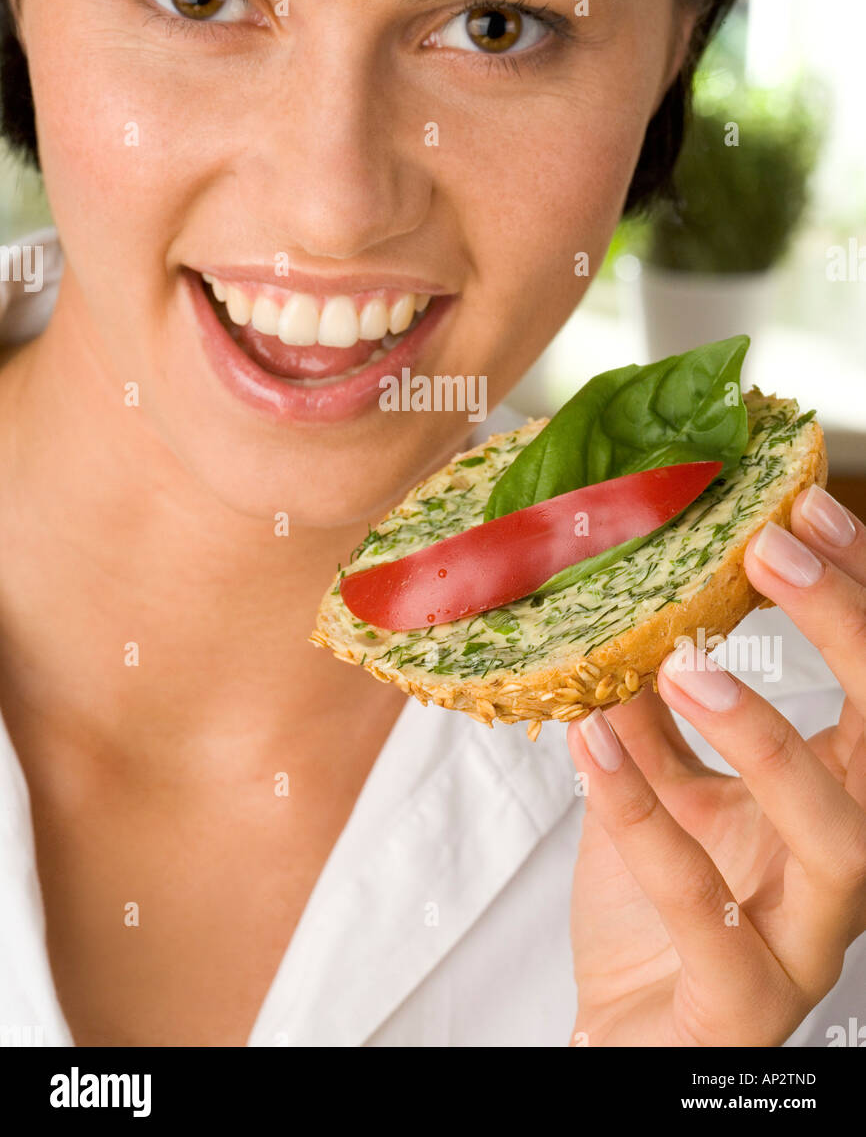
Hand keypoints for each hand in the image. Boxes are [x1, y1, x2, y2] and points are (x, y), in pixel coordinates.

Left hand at [566, 483, 865, 1046]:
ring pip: (837, 839)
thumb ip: (661, 715)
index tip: (801, 508)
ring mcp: (806, 940)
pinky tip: (590, 740)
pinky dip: (643, 815)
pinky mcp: (742, 1003)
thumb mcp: (666, 788)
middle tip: (770, 550)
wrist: (631, 1035)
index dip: (853, 593)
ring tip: (681, 662)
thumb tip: (628, 609)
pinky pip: (704, 909)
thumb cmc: (661, 914)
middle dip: (848, 637)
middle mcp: (844, 868)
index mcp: (836, 802)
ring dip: (763, 737)